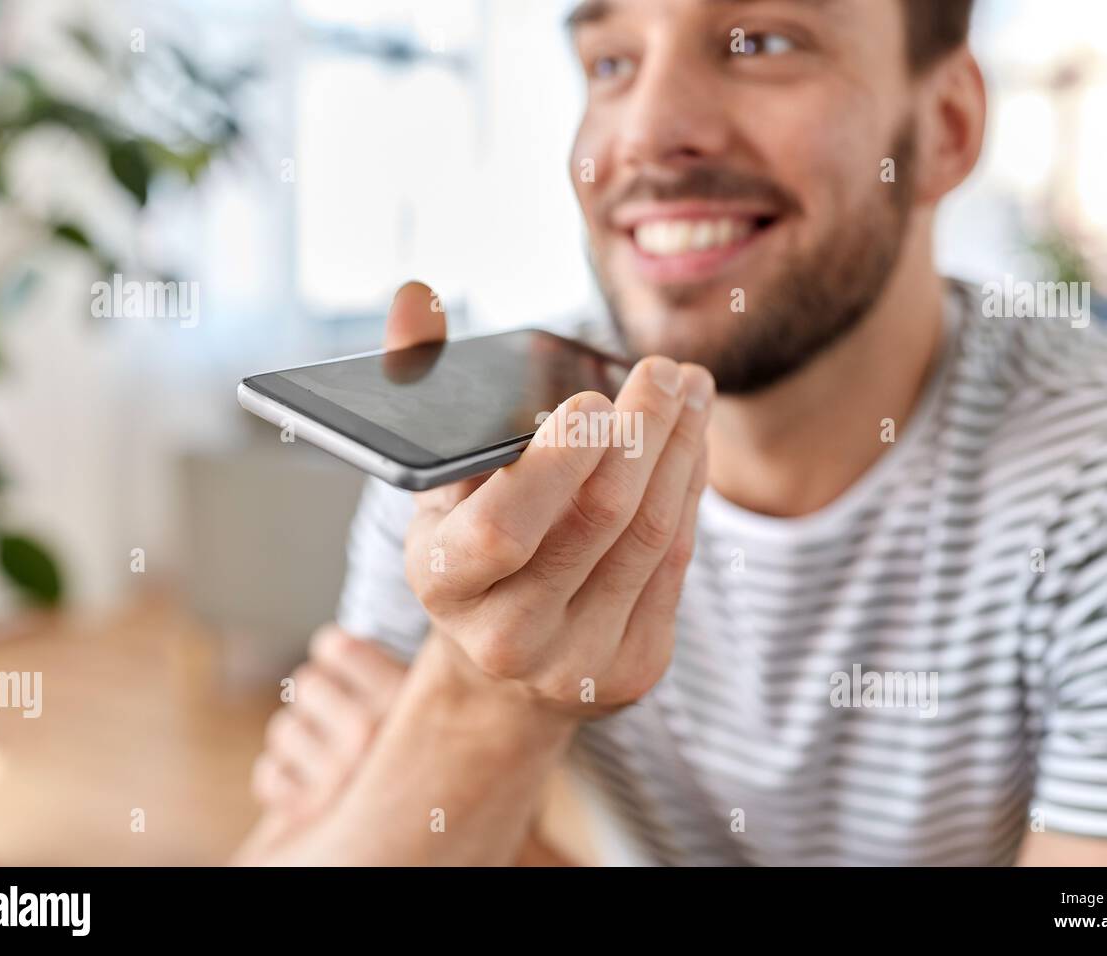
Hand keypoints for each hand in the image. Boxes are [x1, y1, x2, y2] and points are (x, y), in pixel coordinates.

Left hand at [250, 624, 406, 820]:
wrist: (412, 840)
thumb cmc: (415, 763)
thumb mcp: (421, 705)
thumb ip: (389, 671)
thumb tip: (360, 625)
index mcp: (405, 695)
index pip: (333, 645)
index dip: (337, 661)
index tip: (355, 680)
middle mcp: (371, 731)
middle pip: (305, 684)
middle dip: (318, 706)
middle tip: (347, 730)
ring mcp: (338, 771)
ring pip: (283, 729)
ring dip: (301, 747)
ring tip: (337, 765)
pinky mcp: (308, 809)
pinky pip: (269, 774)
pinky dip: (285, 786)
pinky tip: (318, 793)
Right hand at [396, 282, 713, 718]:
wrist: (500, 663)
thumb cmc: (468, 548)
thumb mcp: (432, 480)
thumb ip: (420, 388)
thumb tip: (414, 298)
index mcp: (444, 582)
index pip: (505, 529)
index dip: (558, 463)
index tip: (596, 400)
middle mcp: (507, 634)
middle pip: (598, 522)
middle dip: (643, 433)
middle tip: (664, 371)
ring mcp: (576, 660)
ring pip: (650, 536)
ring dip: (680, 450)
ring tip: (690, 390)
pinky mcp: (632, 666)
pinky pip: (678, 562)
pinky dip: (690, 491)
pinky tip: (691, 443)